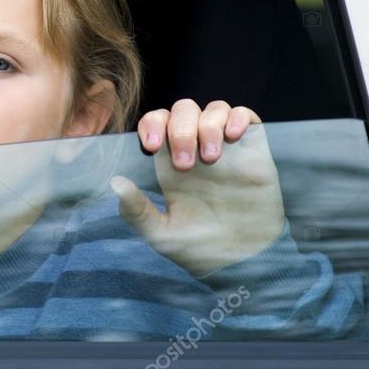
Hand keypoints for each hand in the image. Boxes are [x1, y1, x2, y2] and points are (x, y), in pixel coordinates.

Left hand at [110, 100, 285, 275]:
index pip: (157, 123)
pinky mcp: (253, 151)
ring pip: (213, 109)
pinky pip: (245, 115)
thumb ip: (136, 211)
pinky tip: (233, 136)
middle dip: (179, 130)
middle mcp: (196, 149)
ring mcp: (226, 147)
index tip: (149, 146)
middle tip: (185, 164)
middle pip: (182, 110)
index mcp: (169, 163)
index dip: (150, 124)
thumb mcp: (160, 233)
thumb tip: (115, 184)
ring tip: (211, 158)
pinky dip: (237, 117)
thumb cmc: (199, 248)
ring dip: (208, 125)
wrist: (242, 260)